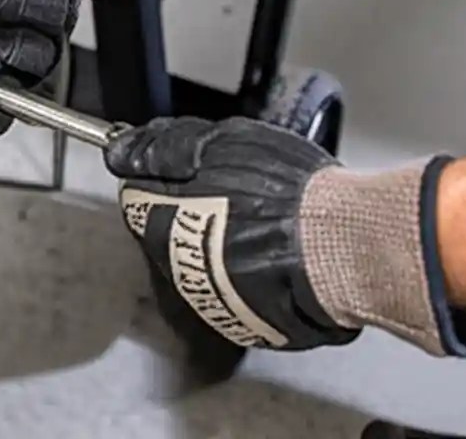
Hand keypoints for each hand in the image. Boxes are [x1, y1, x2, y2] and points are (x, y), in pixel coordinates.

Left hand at [106, 117, 465, 356]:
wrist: (342, 244)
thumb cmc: (285, 192)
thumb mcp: (218, 142)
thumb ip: (163, 147)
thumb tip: (122, 151)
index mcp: (163, 224)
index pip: (137, 198)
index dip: (163, 178)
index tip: (188, 168)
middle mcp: (179, 270)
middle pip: (166, 232)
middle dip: (189, 210)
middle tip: (236, 192)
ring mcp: (212, 299)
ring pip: (200, 264)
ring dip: (220, 243)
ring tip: (263, 223)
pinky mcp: (246, 322)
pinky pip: (235, 291)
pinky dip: (248, 273)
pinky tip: (274, 255)